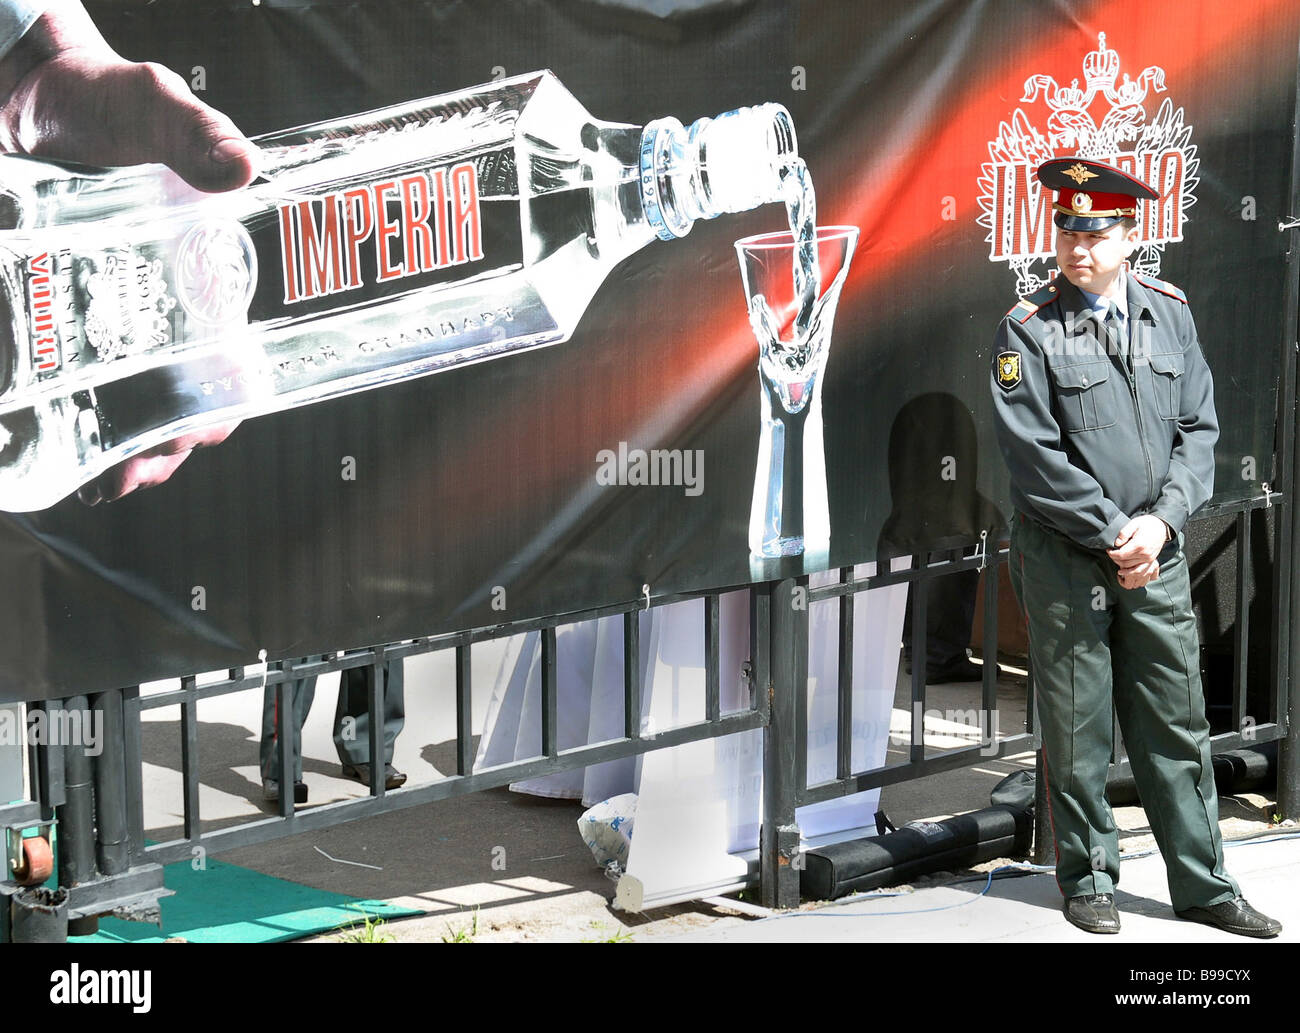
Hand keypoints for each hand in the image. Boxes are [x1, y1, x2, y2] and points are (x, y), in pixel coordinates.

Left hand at [0, 2, 255, 502]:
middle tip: (128, 475)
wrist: (24, 89)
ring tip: (95, 484)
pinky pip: (60, 382)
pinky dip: (59, 422)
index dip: (217, 410)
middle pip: (172, 406)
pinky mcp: (49, 312)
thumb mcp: (151, 107)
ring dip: (112, 455)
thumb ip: (191, 131)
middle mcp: (156, 310)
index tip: (198, 434)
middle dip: (158, 452)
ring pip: (118, 409)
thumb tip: (240, 170)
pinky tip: (47, 446)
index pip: (225, 366)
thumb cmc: (102, 98)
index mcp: (200, 280)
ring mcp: (100, 317)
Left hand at [1108, 515, 1168, 589]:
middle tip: (1111, 553)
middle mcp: (1144, 554)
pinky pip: (1139, 570)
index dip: (1112, 553)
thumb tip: (1116, 544)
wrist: (1161, 526)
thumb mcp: (1134, 523)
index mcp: (1139, 545)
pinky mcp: (1150, 560)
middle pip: (1124, 562)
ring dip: (1120, 564)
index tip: (1108, 550)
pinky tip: (1122, 571)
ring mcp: (1148, 559)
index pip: (1121, 554)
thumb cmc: (1146, 523)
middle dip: (1115, 558)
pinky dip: (1130, 572)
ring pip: (1130, 567)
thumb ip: (1124, 533)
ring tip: (1116, 558)